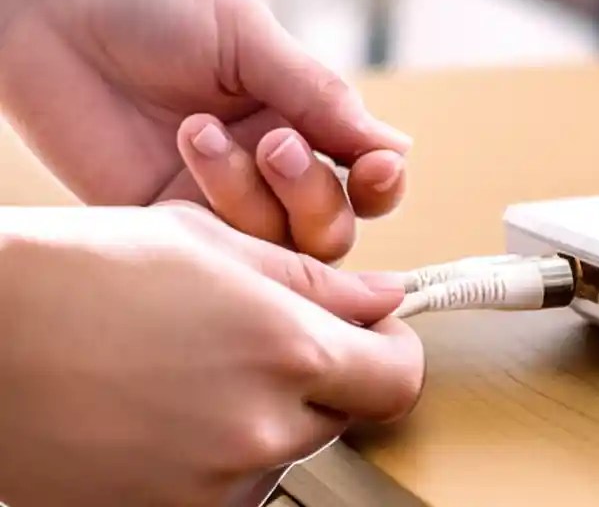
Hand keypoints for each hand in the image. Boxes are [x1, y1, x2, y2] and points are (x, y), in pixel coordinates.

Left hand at [0, 0, 409, 261]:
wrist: (42, 19)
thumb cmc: (149, 8)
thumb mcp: (246, 37)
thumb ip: (317, 94)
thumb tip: (398, 148)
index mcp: (299, 117)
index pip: (366, 174)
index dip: (380, 180)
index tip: (375, 166)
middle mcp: (269, 170)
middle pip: (332, 226)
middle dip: (315, 193)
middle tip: (274, 143)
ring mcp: (218, 204)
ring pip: (279, 246)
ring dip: (254, 193)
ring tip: (198, 130)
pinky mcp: (167, 228)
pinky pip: (218, 252)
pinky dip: (213, 206)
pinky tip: (183, 146)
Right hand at [0, 203, 423, 506]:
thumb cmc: (72, 276)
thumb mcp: (209, 244)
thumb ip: (314, 279)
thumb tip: (380, 296)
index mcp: (287, 350)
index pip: (398, 376)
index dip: (391, 348)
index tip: (372, 333)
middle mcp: (260, 428)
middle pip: (343, 415)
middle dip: (323, 377)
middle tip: (263, 339)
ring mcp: (210, 484)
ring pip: (282, 451)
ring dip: (263, 417)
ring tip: (192, 371)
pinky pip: (223, 487)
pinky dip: (212, 455)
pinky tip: (162, 411)